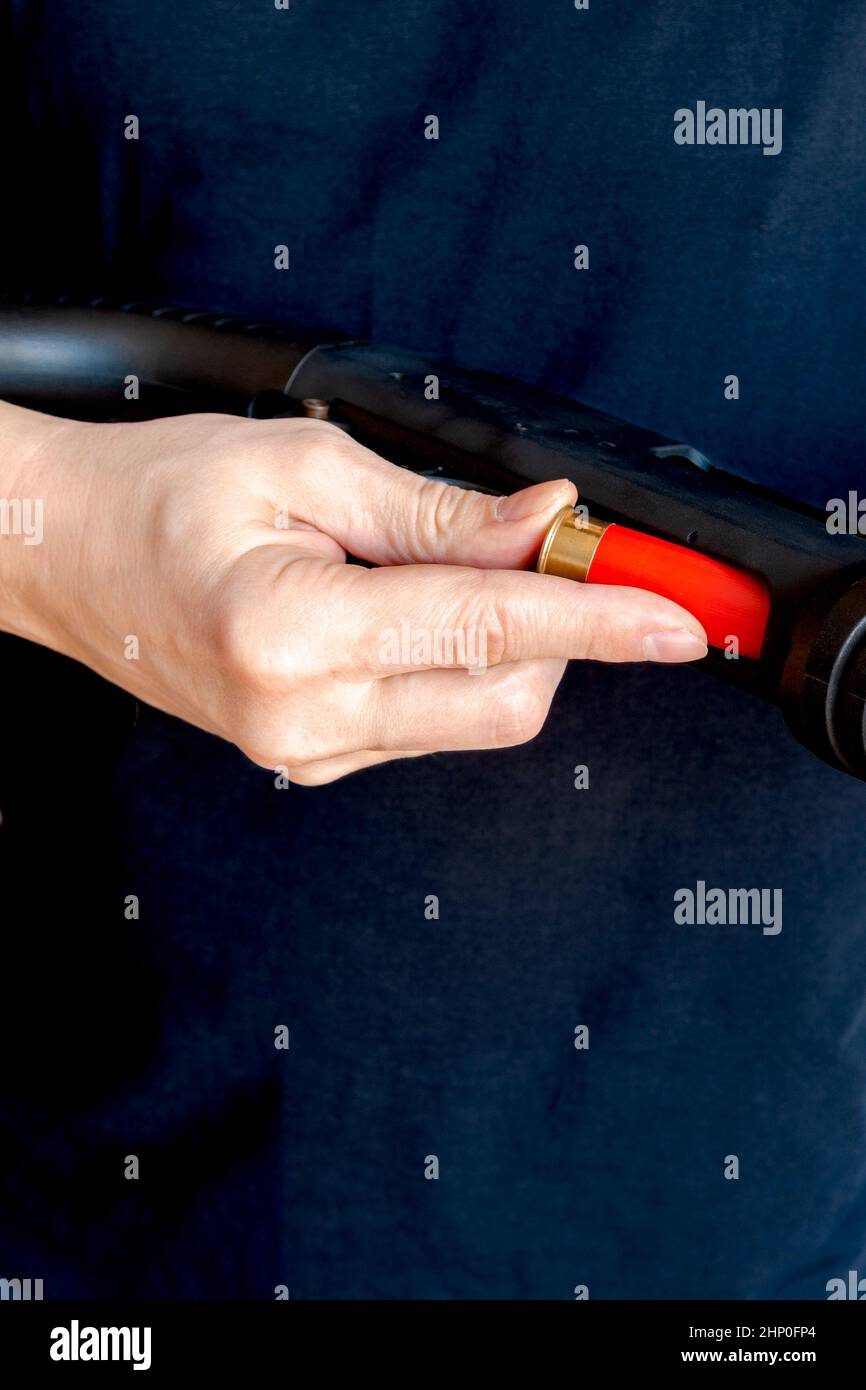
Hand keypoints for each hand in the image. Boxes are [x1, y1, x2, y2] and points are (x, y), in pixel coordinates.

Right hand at [0, 406, 707, 783]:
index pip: (489, 630)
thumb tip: (545, 522)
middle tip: (568, 549)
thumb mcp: (303, 467)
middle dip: (563, 630)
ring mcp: (307, 752)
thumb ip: (438, 511)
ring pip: (476, 716)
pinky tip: (410, 608)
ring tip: (443, 562)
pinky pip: (430, 722)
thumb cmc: (157, 495)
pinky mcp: (313, 758)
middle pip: (505, 698)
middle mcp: (303, 717)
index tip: (676, 618)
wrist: (67, 558)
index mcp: (291, 631)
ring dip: (507, 644)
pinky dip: (457, 665)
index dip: (599, 620)